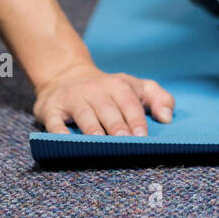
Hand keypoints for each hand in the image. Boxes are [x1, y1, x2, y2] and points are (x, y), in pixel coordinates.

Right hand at [33, 63, 174, 135]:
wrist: (65, 74)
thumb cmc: (108, 89)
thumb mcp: (135, 86)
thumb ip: (158, 98)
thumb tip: (167, 118)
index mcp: (117, 85)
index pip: (129, 103)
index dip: (136, 120)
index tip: (142, 137)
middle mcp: (94, 90)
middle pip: (108, 109)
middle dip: (117, 126)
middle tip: (125, 143)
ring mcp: (72, 99)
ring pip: (84, 115)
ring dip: (92, 129)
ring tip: (100, 143)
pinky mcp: (51, 109)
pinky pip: (54, 121)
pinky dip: (58, 131)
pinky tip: (64, 140)